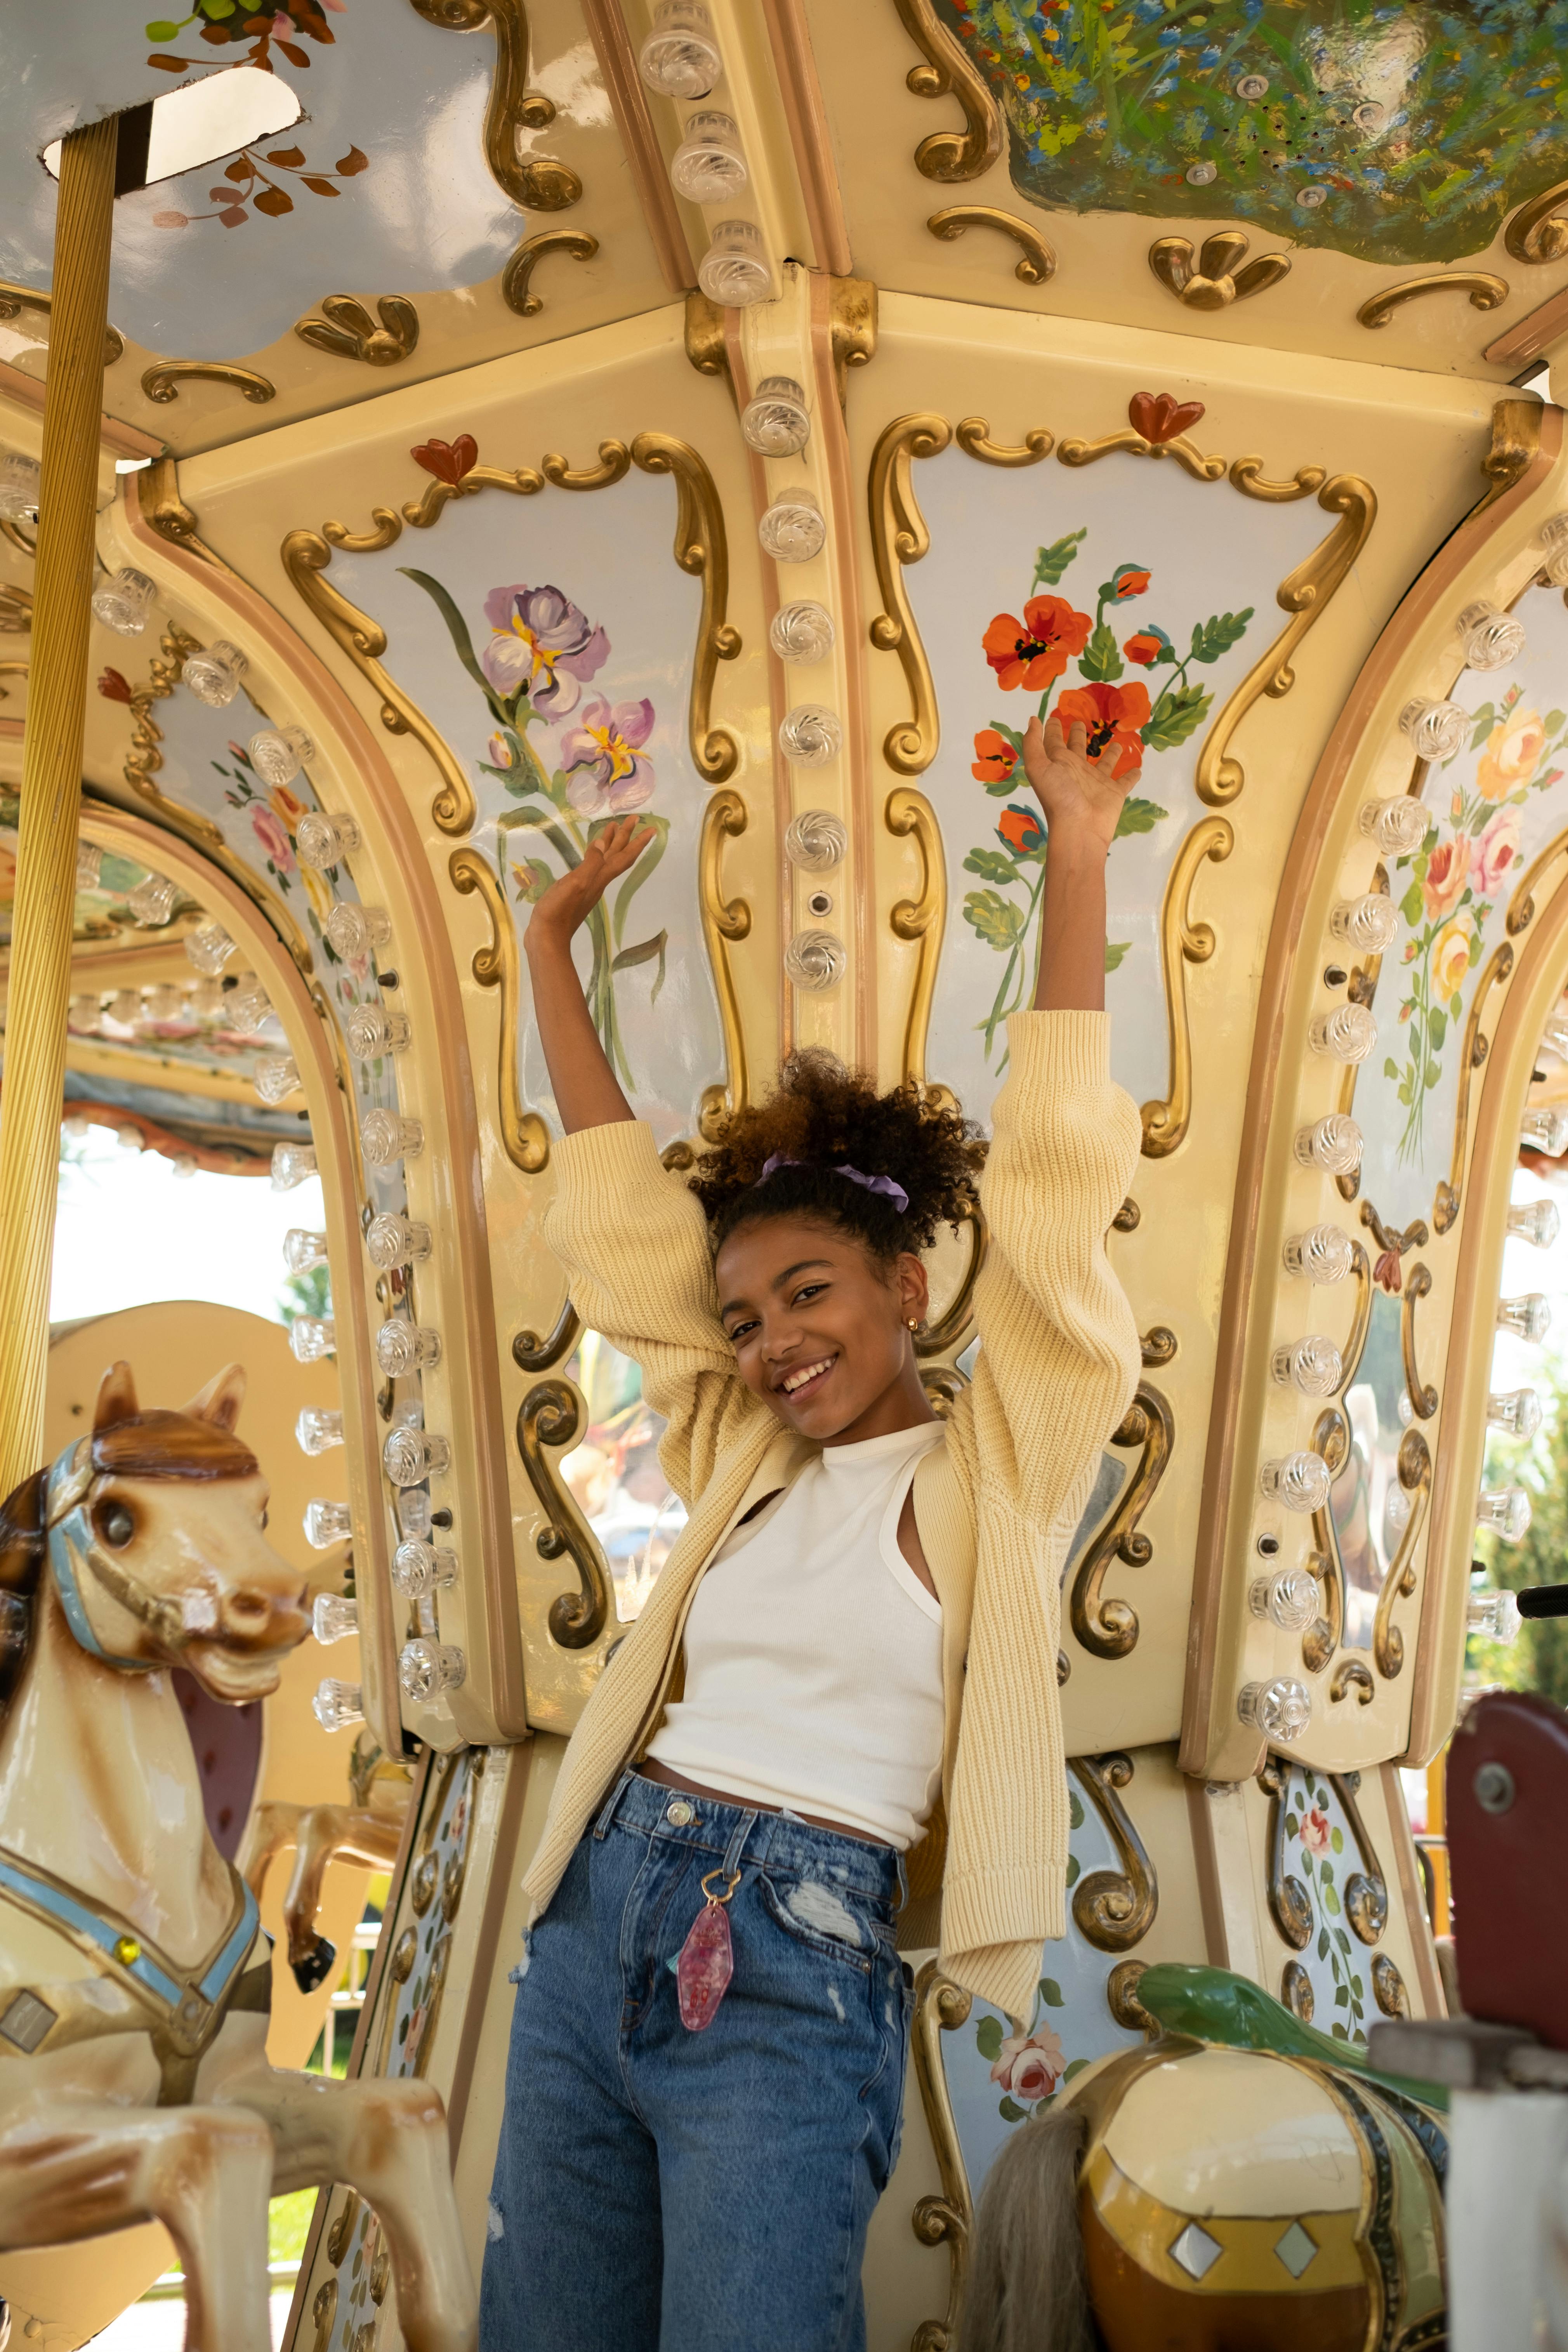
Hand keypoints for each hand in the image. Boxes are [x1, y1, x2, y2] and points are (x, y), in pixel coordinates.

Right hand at [525, 814, 654, 952]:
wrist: (547, 936)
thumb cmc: (558, 910)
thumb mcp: (575, 883)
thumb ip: (589, 864)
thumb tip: (601, 843)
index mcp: (599, 878)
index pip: (624, 857)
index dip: (638, 842)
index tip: (651, 828)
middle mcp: (597, 880)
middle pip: (617, 855)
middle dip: (626, 836)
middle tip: (633, 818)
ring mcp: (587, 885)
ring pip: (605, 860)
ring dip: (611, 843)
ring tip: (613, 826)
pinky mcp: (576, 889)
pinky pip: (592, 866)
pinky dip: (595, 854)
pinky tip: (591, 850)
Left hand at [1021, 711, 1139, 854]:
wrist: (1079, 827)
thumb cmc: (1058, 796)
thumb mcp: (1038, 766)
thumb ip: (1033, 743)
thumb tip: (1033, 720)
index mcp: (1059, 764)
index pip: (1054, 742)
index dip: (1053, 730)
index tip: (1054, 719)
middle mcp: (1077, 771)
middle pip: (1078, 748)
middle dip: (1078, 735)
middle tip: (1080, 723)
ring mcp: (1097, 783)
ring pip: (1105, 763)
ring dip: (1110, 753)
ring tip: (1115, 743)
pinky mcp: (1114, 793)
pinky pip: (1125, 782)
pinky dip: (1132, 776)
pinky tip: (1138, 769)